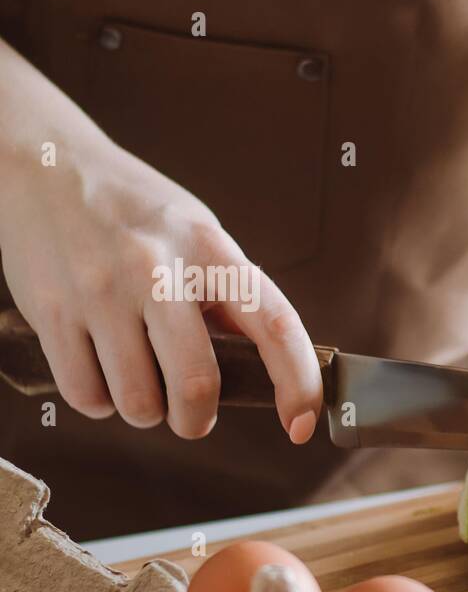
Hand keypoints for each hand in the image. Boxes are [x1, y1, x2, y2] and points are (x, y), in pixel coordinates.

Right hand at [0, 134, 321, 441]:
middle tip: (191, 416)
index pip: (275, 325)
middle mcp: (157, 269)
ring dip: (145, 412)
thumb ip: (230, 298)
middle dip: (197, 420)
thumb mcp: (199, 237)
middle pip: (196, 383)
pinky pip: (86, 395)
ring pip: (138, 402)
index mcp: (211, 250)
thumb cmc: (137, 214)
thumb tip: (265, 370)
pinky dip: (99, 402)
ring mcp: (100, 291)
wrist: (44, 166)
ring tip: (139, 382)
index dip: (298, 384)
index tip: (301, 425)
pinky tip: (101, 370)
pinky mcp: (51, 311)